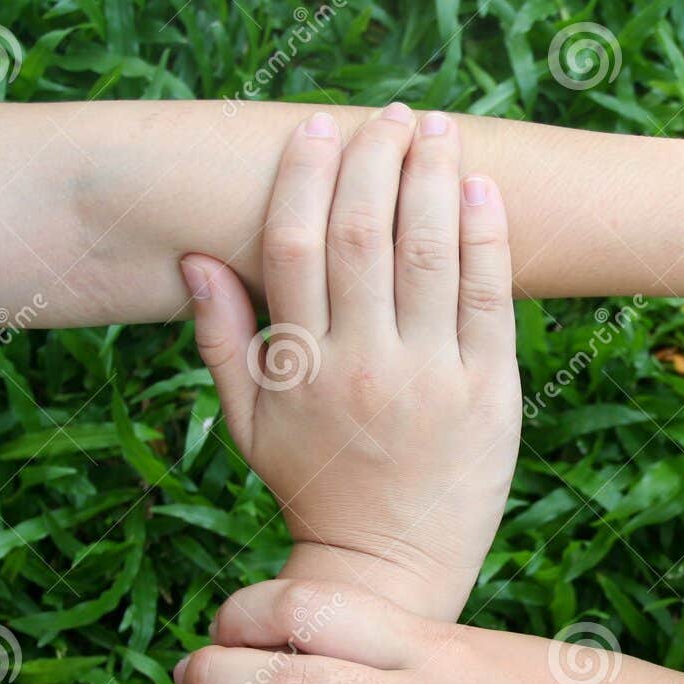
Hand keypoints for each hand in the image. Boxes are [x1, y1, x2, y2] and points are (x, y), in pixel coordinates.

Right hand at [177, 105, 519, 621]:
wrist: (388, 569)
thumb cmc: (315, 489)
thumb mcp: (250, 425)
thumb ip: (221, 340)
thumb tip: (193, 256)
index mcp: (299, 366)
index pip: (296, 245)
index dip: (307, 177)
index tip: (319, 128)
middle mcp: (363, 365)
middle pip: (368, 235)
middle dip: (380, 161)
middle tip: (394, 114)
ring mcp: (430, 379)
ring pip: (431, 255)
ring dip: (436, 180)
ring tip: (442, 130)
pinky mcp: (489, 395)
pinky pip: (489, 301)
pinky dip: (487, 238)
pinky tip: (484, 189)